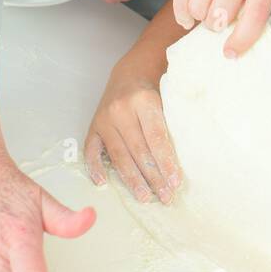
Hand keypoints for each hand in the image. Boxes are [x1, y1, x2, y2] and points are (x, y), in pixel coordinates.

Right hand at [84, 66, 181, 203]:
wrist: (129, 74)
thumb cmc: (153, 91)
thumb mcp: (166, 100)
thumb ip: (170, 126)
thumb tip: (179, 163)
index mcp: (143, 101)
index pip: (156, 138)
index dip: (166, 162)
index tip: (176, 182)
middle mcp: (121, 111)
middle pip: (139, 151)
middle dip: (153, 177)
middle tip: (165, 197)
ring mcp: (104, 120)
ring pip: (119, 155)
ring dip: (132, 180)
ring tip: (144, 197)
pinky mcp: (93, 127)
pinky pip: (91, 151)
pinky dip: (95, 168)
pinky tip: (103, 183)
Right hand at [171, 0, 270, 58]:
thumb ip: (250, 11)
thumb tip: (232, 50)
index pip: (256, 15)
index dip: (243, 40)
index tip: (230, 54)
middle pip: (221, 16)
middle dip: (215, 24)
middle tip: (215, 15)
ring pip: (199, 10)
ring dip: (198, 16)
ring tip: (204, 4)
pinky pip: (181, 2)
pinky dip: (183, 12)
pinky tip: (189, 6)